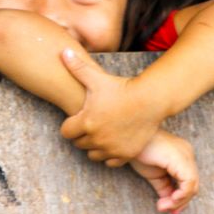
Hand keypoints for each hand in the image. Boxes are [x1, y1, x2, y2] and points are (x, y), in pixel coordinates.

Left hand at [59, 48, 164, 166]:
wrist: (150, 100)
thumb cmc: (122, 88)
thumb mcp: (97, 78)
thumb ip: (77, 67)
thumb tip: (63, 51)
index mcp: (86, 122)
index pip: (66, 132)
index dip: (70, 125)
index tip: (79, 117)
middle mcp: (97, 139)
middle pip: (79, 144)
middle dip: (82, 135)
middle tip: (92, 123)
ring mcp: (112, 148)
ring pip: (93, 154)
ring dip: (95, 146)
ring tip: (102, 132)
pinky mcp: (125, 154)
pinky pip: (110, 162)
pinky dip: (110, 154)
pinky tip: (114, 141)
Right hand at [128, 130, 198, 213]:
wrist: (128, 140)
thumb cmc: (138, 153)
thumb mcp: (154, 174)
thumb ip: (164, 188)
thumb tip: (168, 206)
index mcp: (181, 156)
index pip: (188, 182)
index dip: (181, 198)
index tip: (167, 209)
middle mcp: (187, 154)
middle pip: (192, 185)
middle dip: (180, 202)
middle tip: (166, 210)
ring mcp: (186, 156)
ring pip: (192, 186)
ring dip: (178, 201)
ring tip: (163, 206)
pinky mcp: (182, 160)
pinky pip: (188, 183)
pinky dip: (180, 195)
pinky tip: (168, 200)